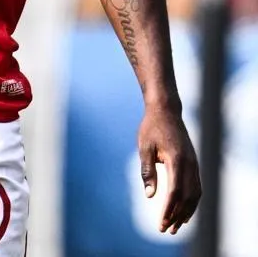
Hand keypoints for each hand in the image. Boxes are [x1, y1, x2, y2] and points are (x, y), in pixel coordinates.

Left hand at [138, 104, 201, 233]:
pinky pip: (196, 187)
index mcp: (177, 160)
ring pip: (195, 194)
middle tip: (167, 230)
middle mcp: (190, 164)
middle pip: (188, 197)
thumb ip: (147, 172)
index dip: (169, 210)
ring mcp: (195, 164)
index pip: (175, 192)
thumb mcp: (144, 148)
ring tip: (176, 226)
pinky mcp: (194, 163)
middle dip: (177, 216)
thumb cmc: (151, 128)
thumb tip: (150, 196)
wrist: (166, 111)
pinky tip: (184, 211)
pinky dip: (192, 201)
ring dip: (187, 212)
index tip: (161, 224)